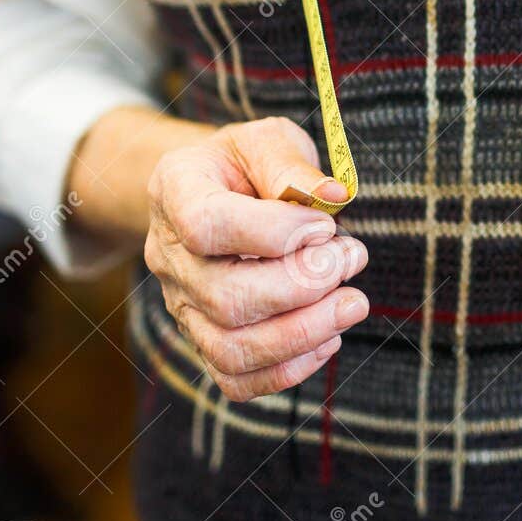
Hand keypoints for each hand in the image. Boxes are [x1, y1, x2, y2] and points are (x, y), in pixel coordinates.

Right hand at [143, 116, 368, 400]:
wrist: (215, 193)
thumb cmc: (246, 165)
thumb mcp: (265, 141)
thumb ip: (291, 165)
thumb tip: (333, 197)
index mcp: (175, 192)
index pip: (207, 225)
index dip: (273, 232)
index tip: (325, 224)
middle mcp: (168, 256)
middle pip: (225, 297)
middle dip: (303, 285)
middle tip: (351, 257)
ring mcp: (182, 305)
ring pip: (231, 348)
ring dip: (304, 333)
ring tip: (353, 303)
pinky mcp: (205, 341)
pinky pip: (236, 379)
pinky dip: (290, 368)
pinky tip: (330, 336)